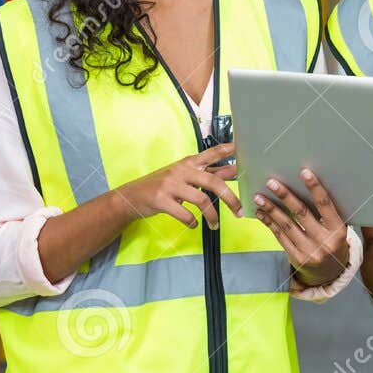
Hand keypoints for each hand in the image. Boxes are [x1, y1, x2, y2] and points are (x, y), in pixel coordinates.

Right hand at [113, 143, 241, 230]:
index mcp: (189, 163)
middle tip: (240, 211)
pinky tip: (194, 225)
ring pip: (201, 200)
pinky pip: (184, 214)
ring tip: (215, 225)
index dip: (226, 150)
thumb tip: (233, 169)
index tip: (240, 148)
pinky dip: (192, 222)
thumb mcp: (185, 175)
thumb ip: (209, 173)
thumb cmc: (163, 185)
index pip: (211, 153)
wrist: (132, 196)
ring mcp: (171, 185)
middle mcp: (181, 171)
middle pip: (213, 181)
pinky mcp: (161, 200)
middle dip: (230, 198)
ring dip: (212, 216)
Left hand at [253, 169, 350, 286]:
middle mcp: (324, 241)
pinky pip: (280, 237)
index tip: (304, 172)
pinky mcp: (296, 258)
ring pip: (287, 225)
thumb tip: (309, 185)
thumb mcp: (338, 228)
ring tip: (259, 197)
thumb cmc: (333, 241)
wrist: (331, 273)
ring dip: (271, 209)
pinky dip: (270, 223)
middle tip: (272, 182)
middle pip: (302, 214)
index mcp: (338, 230)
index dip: (315, 188)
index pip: (325, 205)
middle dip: (286, 196)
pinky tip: (261, 213)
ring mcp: (309, 251)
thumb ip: (328, 212)